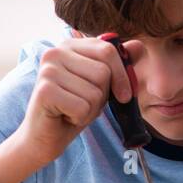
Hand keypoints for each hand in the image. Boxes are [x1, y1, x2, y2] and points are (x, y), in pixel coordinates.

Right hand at [15, 30, 143, 168]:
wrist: (44, 137)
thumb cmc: (73, 109)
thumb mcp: (101, 86)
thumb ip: (118, 65)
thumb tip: (139, 45)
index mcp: (70, 45)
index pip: (108, 50)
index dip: (122, 75)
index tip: (124, 95)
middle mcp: (55, 51)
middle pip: (104, 72)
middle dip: (102, 96)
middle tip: (83, 103)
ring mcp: (48, 70)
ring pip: (95, 92)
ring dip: (90, 109)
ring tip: (72, 110)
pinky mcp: (45, 90)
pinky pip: (83, 107)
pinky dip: (80, 118)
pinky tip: (64, 116)